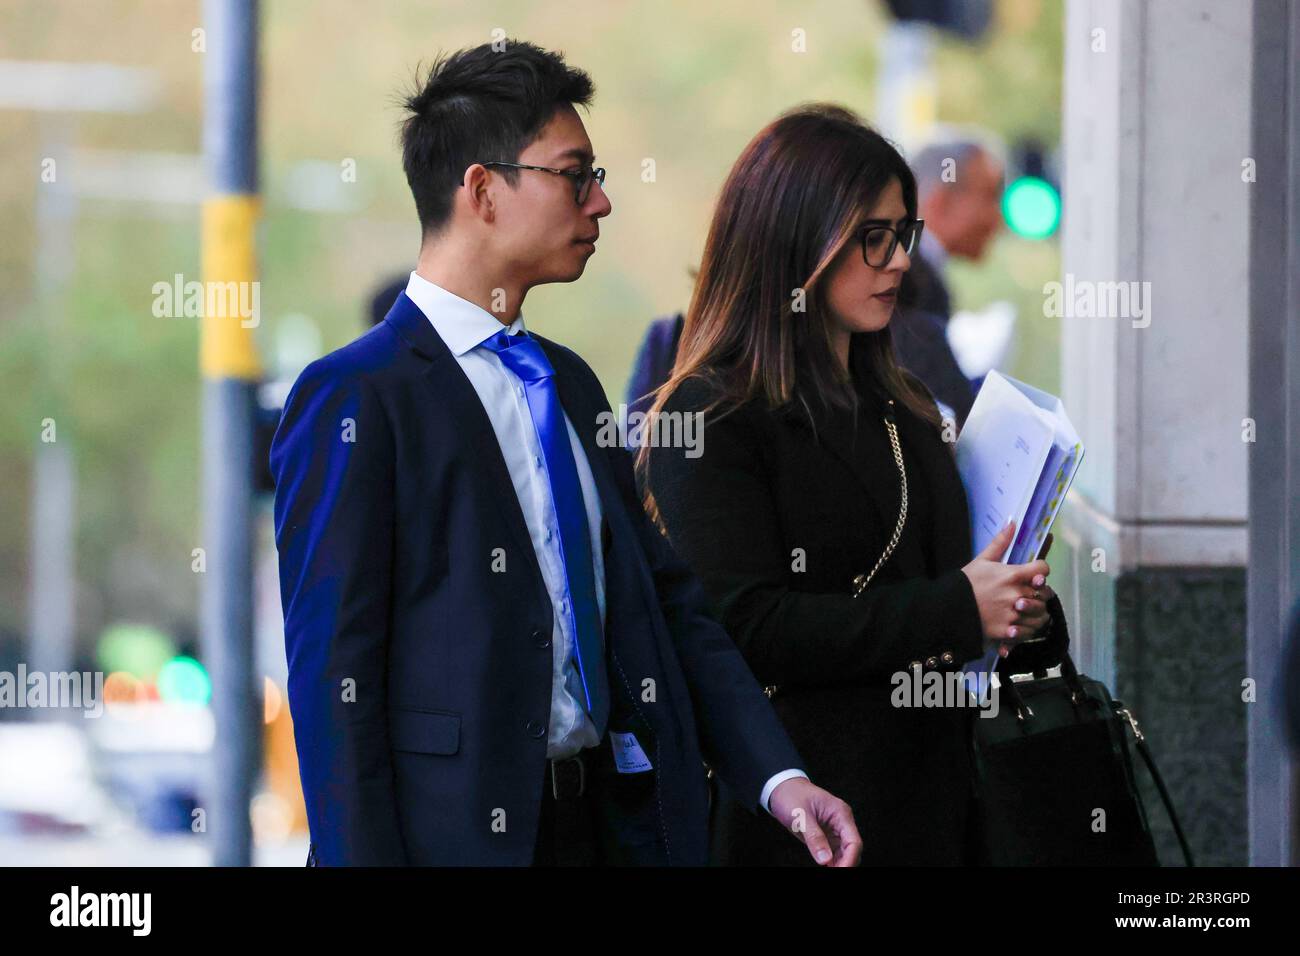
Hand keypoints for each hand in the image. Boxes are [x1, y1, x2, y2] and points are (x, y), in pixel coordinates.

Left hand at [768, 778, 860, 866]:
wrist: (782, 788)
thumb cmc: (792, 795)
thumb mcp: (800, 816)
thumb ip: (814, 837)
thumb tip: (825, 860)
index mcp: (841, 813)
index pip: (854, 841)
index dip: (850, 859)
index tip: (839, 870)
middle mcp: (841, 822)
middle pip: (853, 849)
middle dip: (845, 864)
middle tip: (831, 874)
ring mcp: (835, 830)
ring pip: (845, 853)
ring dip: (839, 865)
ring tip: (827, 871)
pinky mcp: (827, 836)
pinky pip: (834, 853)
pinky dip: (832, 862)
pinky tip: (825, 867)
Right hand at [961, 520, 1051, 655]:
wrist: (949, 609)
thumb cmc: (966, 583)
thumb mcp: (981, 560)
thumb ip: (1000, 542)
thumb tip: (1012, 522)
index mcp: (1012, 575)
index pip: (1043, 569)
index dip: (1040, 570)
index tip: (1034, 573)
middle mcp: (1016, 594)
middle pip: (1046, 593)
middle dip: (1040, 592)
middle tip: (1031, 593)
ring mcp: (1013, 614)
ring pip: (1041, 615)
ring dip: (1037, 612)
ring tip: (1027, 610)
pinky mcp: (1008, 631)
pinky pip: (1029, 631)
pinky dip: (1027, 629)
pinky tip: (1020, 624)